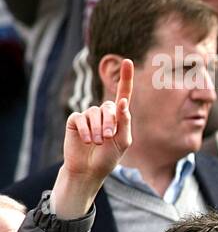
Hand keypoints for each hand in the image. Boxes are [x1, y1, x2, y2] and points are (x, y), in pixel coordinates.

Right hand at [52, 59, 133, 217]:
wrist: (90, 169)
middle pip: (109, 107)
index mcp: (118, 116)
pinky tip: (86, 141)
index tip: (128, 61)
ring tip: (97, 142)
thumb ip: (124, 121)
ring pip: (95, 113)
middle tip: (107, 139)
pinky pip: (81, 118)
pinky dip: (86, 131)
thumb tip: (122, 102)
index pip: (123, 93)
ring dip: (98, 130)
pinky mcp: (75, 120)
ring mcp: (88, 115)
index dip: (125, 78)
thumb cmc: (108, 156)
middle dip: (110, 124)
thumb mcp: (123, 141)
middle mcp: (103, 112)